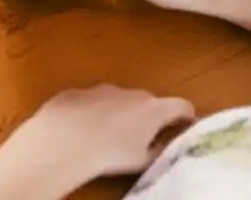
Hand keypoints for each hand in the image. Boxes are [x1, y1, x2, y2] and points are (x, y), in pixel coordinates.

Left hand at [18, 86, 195, 178]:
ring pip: (118, 99)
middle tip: (145, 135)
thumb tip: (166, 147)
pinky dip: (92, 110)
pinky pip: (90, 100)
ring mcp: (101, 89)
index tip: (186, 125)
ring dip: (118, 111)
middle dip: (149, 115)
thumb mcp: (142, 160)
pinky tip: (82, 128)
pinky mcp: (75, 92)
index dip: (186, 116)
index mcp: (153, 109)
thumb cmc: (110, 153)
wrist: (64, 139)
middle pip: (148, 101)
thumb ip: (159, 151)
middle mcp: (130, 93)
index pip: (181, 105)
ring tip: (109, 134)